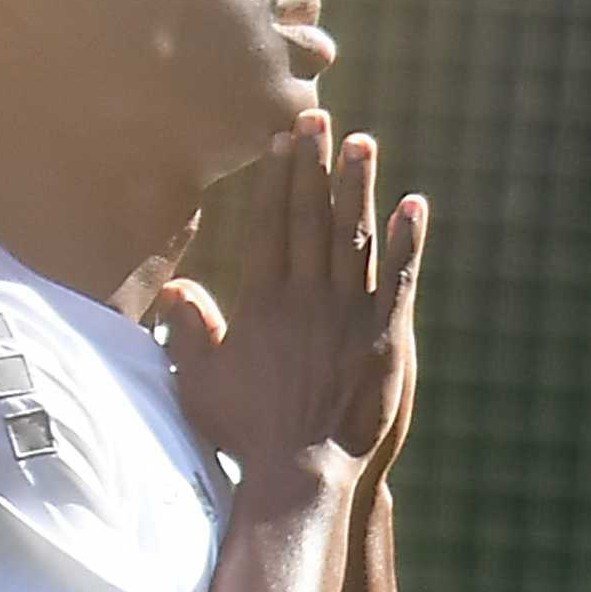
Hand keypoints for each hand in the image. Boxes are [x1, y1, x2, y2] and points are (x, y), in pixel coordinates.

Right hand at [160, 109, 425, 472]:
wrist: (301, 474)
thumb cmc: (245, 434)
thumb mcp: (199, 382)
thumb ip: (191, 329)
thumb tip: (177, 286)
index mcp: (262, 301)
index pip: (269, 224)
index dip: (276, 179)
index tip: (281, 140)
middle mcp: (306, 297)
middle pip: (311, 216)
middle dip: (314, 164)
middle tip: (319, 117)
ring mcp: (350, 314)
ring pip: (355, 236)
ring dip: (358, 187)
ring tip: (361, 144)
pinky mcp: (387, 336)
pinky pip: (401, 278)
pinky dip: (409, 240)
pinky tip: (413, 205)